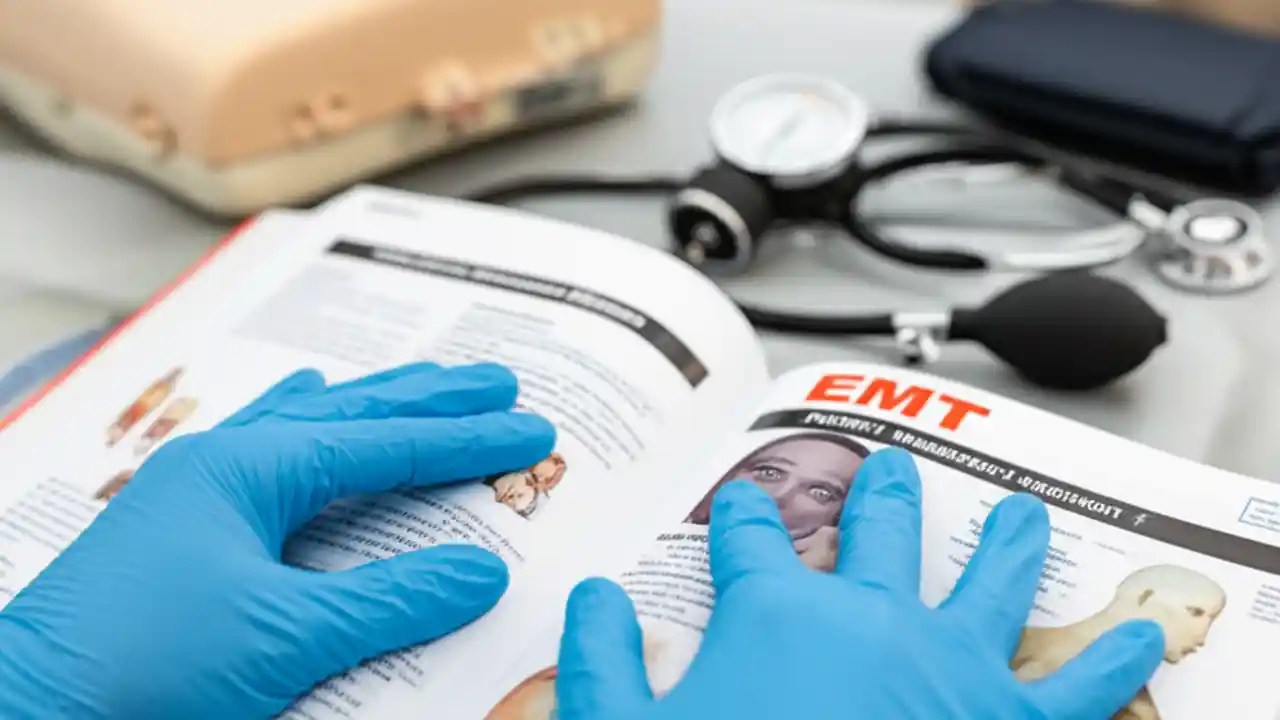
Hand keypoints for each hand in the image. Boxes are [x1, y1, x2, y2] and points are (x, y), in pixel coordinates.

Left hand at [0, 362, 554, 718]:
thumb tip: (481, 574)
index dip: (465, 439)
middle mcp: (222, 461)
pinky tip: (306, 403)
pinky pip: (261, 450)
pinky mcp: (182, 526)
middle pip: (350, 413)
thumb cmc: (139, 669)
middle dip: (430, 398)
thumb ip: (390, 600)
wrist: (26, 711)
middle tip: (497, 378)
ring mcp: (196, 489)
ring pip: (306, 423)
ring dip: (373, 405)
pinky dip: (305, 426)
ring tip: (422, 382)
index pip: (385, 443)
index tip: (529, 426)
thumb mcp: (284, 636)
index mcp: (249, 469)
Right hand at [557, 448, 1164, 719]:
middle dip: (883, 494)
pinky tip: (1144, 640)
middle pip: (879, 530)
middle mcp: (870, 618)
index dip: (741, 514)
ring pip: (987, 581)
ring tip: (1020, 514)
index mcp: (777, 612)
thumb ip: (599, 664)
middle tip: (890, 469)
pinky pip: (1075, 690)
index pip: (749, 537)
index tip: (741, 501)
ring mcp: (948, 666)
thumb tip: (591, 600)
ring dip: (1005, 543)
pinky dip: (1113, 664)